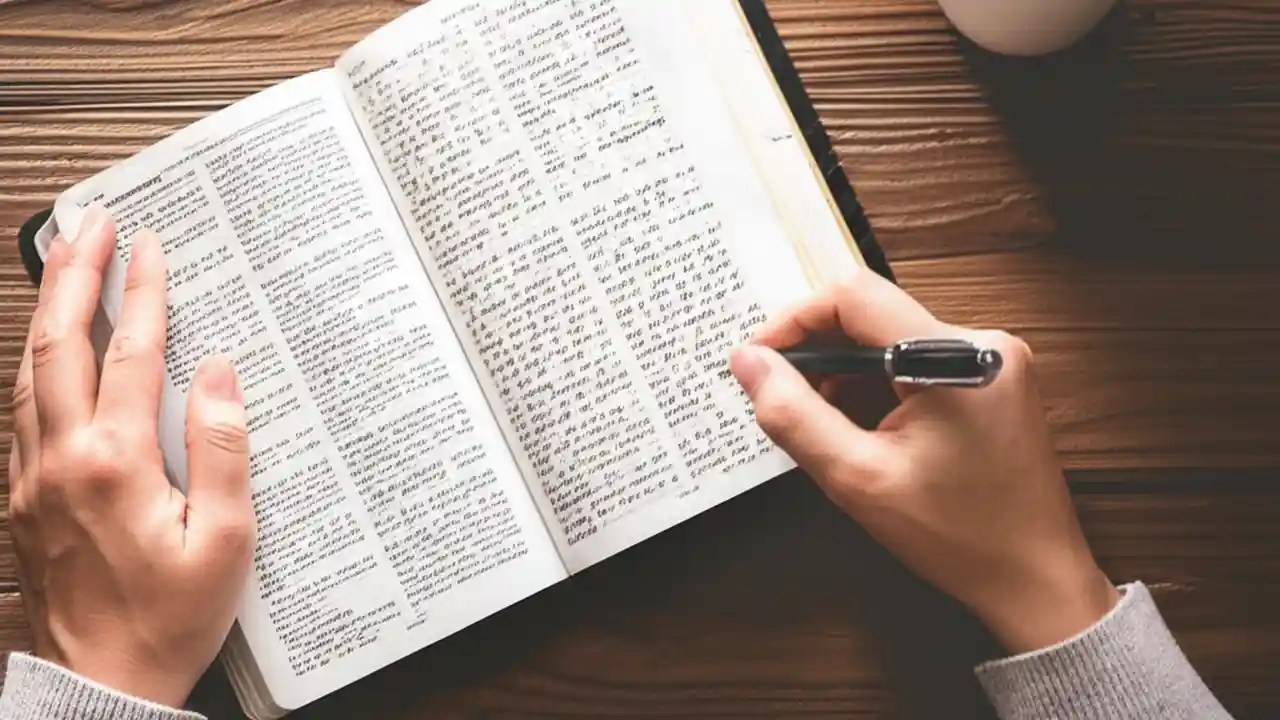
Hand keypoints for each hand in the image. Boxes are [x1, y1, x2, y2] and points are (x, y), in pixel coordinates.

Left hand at [7, 207, 255, 706]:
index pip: (131, 354)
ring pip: (27, 369)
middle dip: (73, 273)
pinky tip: (48, 348)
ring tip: (63, 261)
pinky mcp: (20, 498)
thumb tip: (221, 373)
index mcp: (114, 465)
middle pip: (58, 343)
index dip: (143, 293)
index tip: (152, 246)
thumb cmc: (167, 620)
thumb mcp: (224, 542)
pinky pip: (19, 408)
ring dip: (46, 308)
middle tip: (91, 223)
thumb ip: (223, 449)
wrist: (100, 683)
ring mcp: (30, 477)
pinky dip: (34, 360)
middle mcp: (60, 460)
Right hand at [731, 269, 1118, 653]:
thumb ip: (795, 415)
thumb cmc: (958, 536)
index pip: (855, 296)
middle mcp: (982, 344)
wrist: (1035, 579)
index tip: (758, 358)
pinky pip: (916, 360)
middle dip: (817, 350)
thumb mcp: (859, 478)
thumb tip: (748, 362)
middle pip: (872, 313)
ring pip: (890, 338)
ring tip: (820, 422)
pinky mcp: (991, 381)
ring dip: (845, 370)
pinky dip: (876, 383)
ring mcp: (992, 361)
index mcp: (955, 357)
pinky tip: (859, 427)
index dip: (795, 318)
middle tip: (779, 395)